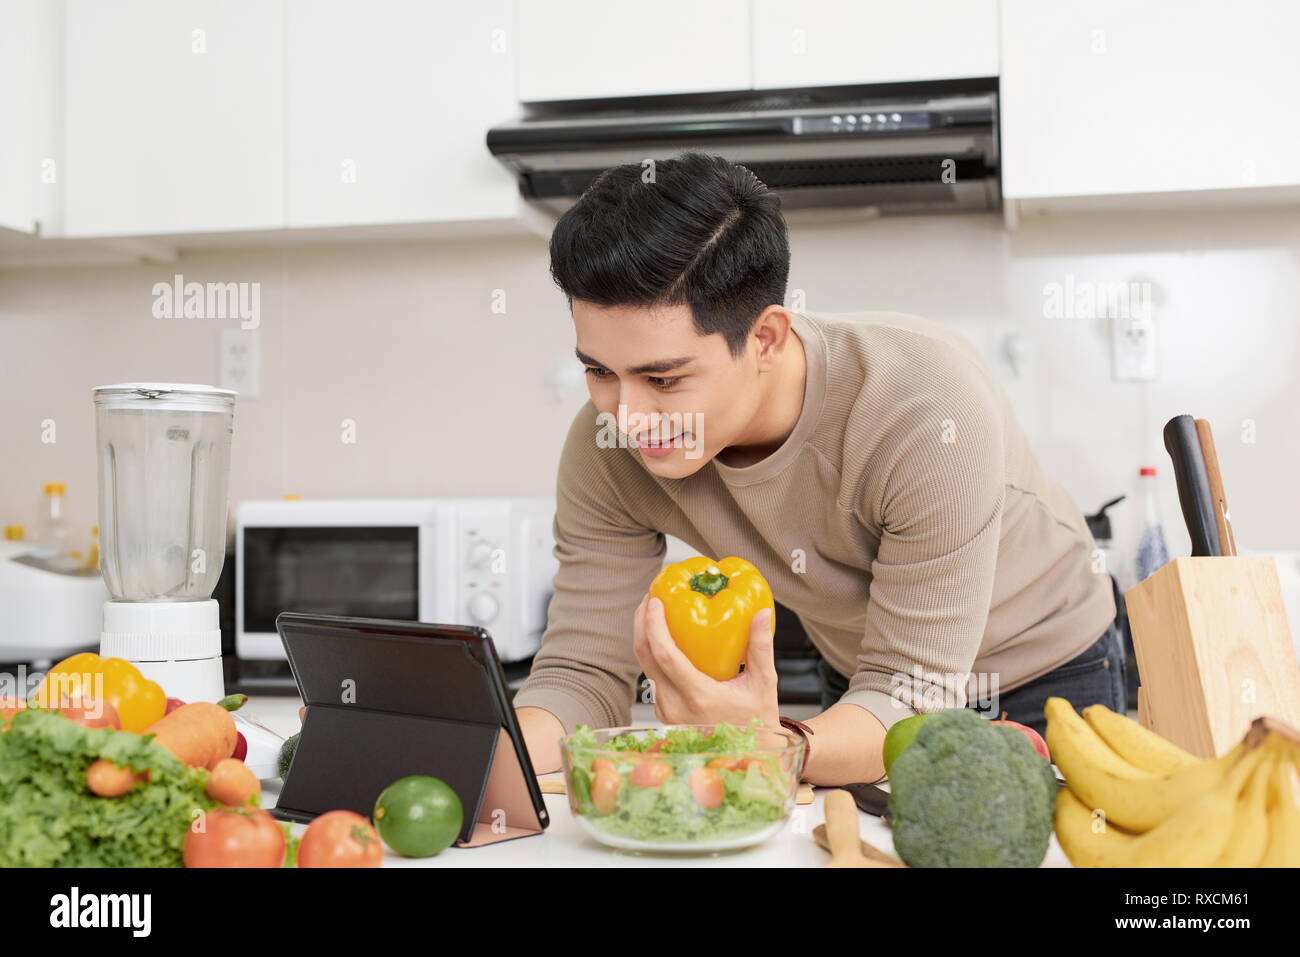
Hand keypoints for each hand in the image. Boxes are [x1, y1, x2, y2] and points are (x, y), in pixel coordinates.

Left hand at [633, 592, 779, 728]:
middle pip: (645, 657)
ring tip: (655, 611)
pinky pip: (653, 677)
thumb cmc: (757, 720)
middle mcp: (675, 706)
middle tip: (650, 596)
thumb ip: (761, 647)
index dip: (654, 626)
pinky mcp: (663, 712)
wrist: (747, 753)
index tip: (655, 601)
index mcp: (698, 697)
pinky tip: (663, 636)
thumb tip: (762, 612)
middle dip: (642, 622)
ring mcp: (666, 712)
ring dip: (645, 636)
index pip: (665, 656)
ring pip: (645, 667)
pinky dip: (653, 653)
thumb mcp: (764, 683)